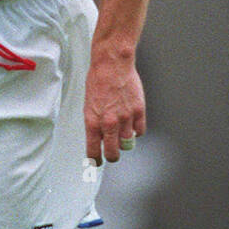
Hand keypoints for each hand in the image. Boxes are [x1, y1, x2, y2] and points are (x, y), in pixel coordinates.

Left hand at [84, 42, 145, 164]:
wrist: (112, 64)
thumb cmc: (97, 81)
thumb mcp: (88, 105)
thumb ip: (95, 123)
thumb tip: (101, 138)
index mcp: (93, 122)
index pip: (93, 152)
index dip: (95, 161)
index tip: (97, 163)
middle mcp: (109, 123)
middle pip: (113, 153)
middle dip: (112, 156)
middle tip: (112, 154)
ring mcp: (125, 118)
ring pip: (127, 143)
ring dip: (124, 141)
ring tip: (121, 131)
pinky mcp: (139, 111)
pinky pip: (140, 131)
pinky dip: (136, 131)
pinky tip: (131, 124)